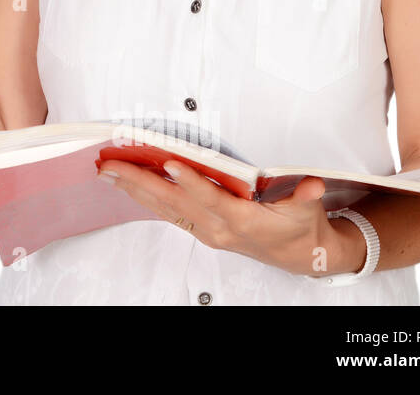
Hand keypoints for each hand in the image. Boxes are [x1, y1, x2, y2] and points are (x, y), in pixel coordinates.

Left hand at [96, 158, 366, 277]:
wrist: (299, 256)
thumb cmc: (299, 227)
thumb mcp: (307, 210)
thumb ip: (306, 196)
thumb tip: (311, 185)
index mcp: (242, 220)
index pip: (212, 199)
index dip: (191, 182)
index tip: (171, 164)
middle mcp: (218, 228)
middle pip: (175, 202)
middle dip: (140, 181)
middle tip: (112, 165)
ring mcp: (206, 231)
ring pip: (164, 207)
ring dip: (134, 189)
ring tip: (108, 171)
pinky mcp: (200, 230)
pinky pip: (167, 213)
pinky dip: (145, 197)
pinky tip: (127, 185)